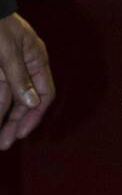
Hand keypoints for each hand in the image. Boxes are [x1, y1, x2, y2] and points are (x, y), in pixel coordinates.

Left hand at [0, 13, 54, 149]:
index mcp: (37, 59)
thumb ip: (19, 77)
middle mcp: (25, 67)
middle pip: (25, 101)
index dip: (35, 114)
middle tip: (4, 144)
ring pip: (8, 100)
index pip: (44, 93)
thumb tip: (32, 103)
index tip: (21, 132)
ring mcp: (8, 70)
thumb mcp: (8, 51)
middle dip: (15, 123)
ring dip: (2, 119)